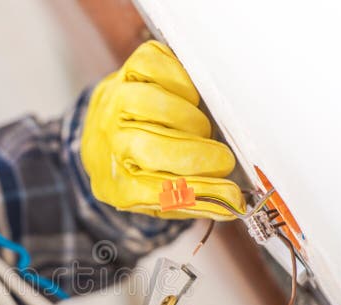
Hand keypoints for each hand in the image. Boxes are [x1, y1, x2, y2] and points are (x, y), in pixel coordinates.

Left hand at [81, 40, 244, 219]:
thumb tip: (234, 202)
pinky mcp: (125, 72)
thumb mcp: (162, 195)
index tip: (232, 192)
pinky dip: (180, 80)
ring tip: (200, 130)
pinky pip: (153, 66)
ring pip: (155, 106)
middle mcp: (110, 142)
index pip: (157, 192)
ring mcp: (114, 103)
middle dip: (198, 155)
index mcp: (117, 184)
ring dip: (189, 119)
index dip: (199, 191)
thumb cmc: (142, 165)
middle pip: (153, 150)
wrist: (106, 130)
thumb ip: (196, 199)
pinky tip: (188, 97)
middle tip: (221, 159)